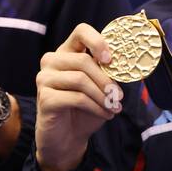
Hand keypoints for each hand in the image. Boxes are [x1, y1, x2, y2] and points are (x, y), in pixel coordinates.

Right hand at [35, 23, 122, 170]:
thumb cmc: (84, 109)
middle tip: (119, 95)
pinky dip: (96, 107)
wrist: (67, 138)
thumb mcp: (100, 87)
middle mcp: (51, 61)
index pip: (81, 32)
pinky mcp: (44, 98)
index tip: (110, 59)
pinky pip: (76, 98)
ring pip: (80, 80)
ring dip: (102, 96)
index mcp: (67, 52)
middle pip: (83, 60)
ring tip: (113, 107)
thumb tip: (127, 63)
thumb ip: (108, 72)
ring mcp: (44, 79)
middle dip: (106, 80)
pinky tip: (105, 115)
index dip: (98, 41)